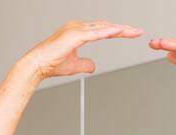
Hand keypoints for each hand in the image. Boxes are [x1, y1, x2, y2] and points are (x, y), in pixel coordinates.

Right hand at [25, 20, 141, 80]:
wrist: (37, 65)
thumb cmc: (52, 64)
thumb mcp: (75, 65)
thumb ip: (85, 64)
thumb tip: (94, 66)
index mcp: (77, 31)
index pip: (102, 29)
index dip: (117, 31)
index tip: (130, 33)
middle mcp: (77, 27)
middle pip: (105, 26)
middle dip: (123, 29)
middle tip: (137, 31)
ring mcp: (76, 29)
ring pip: (103, 28)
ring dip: (119, 29)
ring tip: (133, 31)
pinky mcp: (75, 36)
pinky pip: (96, 33)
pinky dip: (109, 32)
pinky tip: (120, 31)